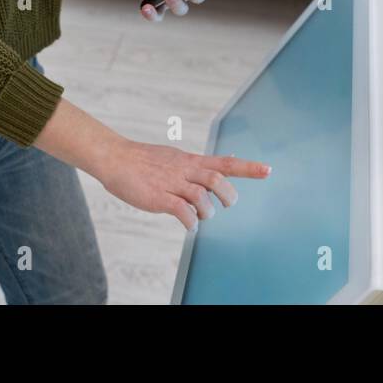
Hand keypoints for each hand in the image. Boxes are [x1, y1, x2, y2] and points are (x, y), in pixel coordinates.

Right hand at [95, 137, 270, 231]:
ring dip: (208, 211)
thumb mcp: (175, 156)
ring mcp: (171, 183)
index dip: (247, 167)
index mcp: (189, 160)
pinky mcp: (158, 197)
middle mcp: (184, 170)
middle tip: (227, 205)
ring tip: (202, 217)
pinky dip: (191, 221)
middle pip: (216, 179)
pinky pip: (181, 210)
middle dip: (228, 195)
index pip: (224, 162)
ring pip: (201, 196)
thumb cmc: (143, 160)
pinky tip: (190, 226)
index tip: (267, 170)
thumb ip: (198, 163)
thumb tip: (226, 161)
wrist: (115, 158)